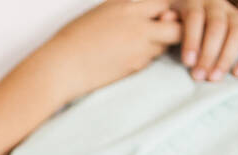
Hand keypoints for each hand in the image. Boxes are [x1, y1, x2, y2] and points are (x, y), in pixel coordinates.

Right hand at [40, 0, 183, 102]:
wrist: (62, 66)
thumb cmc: (74, 40)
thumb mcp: (101, 14)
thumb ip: (126, 12)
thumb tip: (147, 13)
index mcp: (126, 5)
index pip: (164, 3)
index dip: (166, 11)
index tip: (161, 17)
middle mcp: (137, 22)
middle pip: (176, 24)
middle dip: (175, 30)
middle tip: (165, 35)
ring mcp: (139, 44)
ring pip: (165, 44)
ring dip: (160, 46)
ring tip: (136, 48)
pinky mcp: (136, 64)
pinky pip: (151, 60)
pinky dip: (146, 59)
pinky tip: (125, 59)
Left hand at [174, 0, 237, 79]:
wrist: (197, 14)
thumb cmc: (176, 23)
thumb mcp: (169, 18)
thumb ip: (168, 21)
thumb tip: (164, 18)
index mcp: (195, 1)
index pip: (195, 17)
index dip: (192, 40)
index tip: (187, 63)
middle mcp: (218, 5)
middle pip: (217, 26)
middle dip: (208, 54)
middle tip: (199, 76)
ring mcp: (235, 15)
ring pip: (236, 33)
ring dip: (226, 57)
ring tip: (214, 78)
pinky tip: (237, 74)